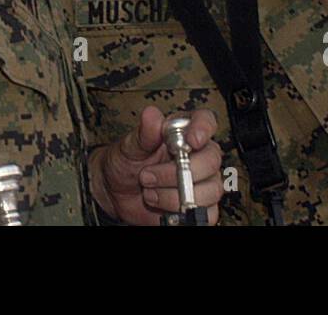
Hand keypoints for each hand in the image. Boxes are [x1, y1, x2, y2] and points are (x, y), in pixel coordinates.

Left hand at [90, 106, 222, 224]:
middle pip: (211, 160)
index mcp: (183, 132)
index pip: (206, 120)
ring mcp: (202, 181)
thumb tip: (152, 114)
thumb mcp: (130, 146)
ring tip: (149, 194)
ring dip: (175, 196)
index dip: (204, 128)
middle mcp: (198, 154)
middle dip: (176, 173)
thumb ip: (144, 133)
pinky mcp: (200, 206)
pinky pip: (209, 213)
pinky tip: (162, 207)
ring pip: (211, 189)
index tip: (192, 141)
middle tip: (147, 176)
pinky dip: (184, 212)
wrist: (116, 191)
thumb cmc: (126, 162)